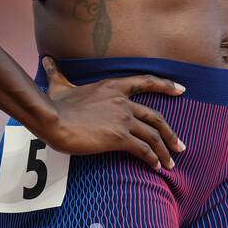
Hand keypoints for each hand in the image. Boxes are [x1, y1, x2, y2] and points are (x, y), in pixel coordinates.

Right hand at [37, 56, 186, 171]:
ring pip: (153, 136)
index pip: (146, 81)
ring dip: (164, 151)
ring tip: (171, 163)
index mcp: (113, 86)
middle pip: (156, 117)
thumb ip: (57, 73)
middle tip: (180, 146)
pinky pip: (143, 149)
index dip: (166, 85)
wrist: (53, 120)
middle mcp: (123, 102)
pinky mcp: (119, 137)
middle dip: (171, 134)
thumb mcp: (59, 85)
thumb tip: (46, 59)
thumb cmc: (55, 105)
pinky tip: (155, 167)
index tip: (181, 90)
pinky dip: (152, 159)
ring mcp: (123, 119)